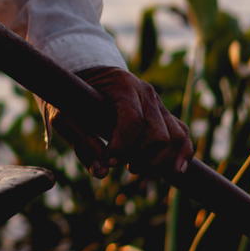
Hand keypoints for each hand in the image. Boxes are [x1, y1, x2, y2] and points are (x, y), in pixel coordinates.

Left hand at [47, 66, 193, 183]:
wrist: (90, 77)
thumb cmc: (75, 99)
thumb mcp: (67, 116)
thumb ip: (82, 143)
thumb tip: (101, 173)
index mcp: (122, 86)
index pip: (133, 120)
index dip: (123, 147)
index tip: (109, 162)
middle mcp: (146, 92)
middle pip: (157, 133)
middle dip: (141, 157)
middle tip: (122, 166)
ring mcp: (158, 103)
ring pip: (175, 136)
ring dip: (159, 161)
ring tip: (135, 168)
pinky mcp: (164, 114)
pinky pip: (183, 134)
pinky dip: (183, 154)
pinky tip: (175, 171)